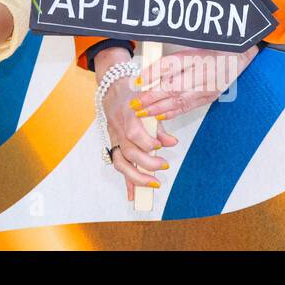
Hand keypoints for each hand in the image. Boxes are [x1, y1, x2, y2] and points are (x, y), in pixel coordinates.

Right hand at [98, 49, 176, 200]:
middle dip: (147, 163)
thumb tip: (172, 142)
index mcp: (127, 116)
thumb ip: (160, 125)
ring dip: (136, 177)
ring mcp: (114, 138)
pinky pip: (119, 166)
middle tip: (164, 166)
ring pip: (120, 163)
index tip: (159, 146)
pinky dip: (126, 182)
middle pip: (128, 152)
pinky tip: (133, 196)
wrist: (112, 88)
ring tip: (153, 185)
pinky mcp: (114, 145)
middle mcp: (118, 130)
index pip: (134, 134)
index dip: (147, 143)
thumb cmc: (134, 95)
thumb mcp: (149, 104)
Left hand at [132, 46, 257, 119]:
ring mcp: (206, 90)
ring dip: (158, 109)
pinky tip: (159, 116)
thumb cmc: (212, 49)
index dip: (153, 77)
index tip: (138, 83)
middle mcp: (201, 76)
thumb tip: (146, 76)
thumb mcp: (189, 48)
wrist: (238, 57)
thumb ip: (168, 62)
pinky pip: (187, 107)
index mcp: (196, 59)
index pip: (171, 68)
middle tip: (134, 105)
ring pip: (179, 102)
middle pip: (172, 89)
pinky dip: (172, 113)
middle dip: (151, 99)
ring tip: (141, 113)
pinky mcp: (209, 98)